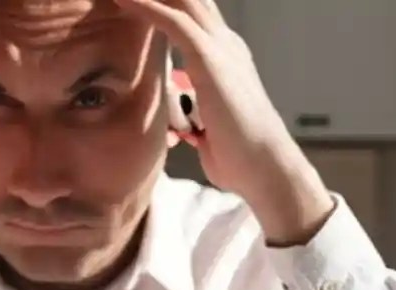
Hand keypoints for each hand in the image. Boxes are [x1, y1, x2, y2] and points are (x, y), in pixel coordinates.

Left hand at [114, 0, 334, 244]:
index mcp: (224, 57)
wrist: (264, 167)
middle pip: (190, 1)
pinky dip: (147, 7)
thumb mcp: (207, 125)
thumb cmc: (237, 155)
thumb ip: (193, 112)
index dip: (165, 3)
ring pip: (183, 2)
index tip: (131, 2)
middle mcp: (224, 45)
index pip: (193, 15)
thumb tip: (181, 124)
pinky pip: (174, 21)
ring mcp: (220, 48)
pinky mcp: (210, 59)